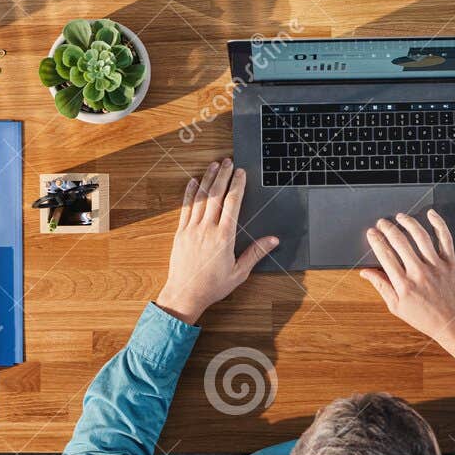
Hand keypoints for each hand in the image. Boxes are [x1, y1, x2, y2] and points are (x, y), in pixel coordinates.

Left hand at [156, 158, 277, 323]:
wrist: (185, 294)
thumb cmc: (212, 286)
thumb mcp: (240, 272)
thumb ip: (256, 253)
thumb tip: (273, 240)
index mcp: (224, 237)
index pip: (232, 203)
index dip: (237, 185)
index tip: (240, 173)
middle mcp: (207, 229)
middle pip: (217, 195)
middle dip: (223, 175)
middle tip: (228, 161)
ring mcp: (192, 229)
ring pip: (201, 198)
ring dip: (208, 180)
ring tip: (214, 165)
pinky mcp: (181, 233)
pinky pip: (186, 208)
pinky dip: (190, 193)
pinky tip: (194, 182)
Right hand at [361, 210, 454, 359]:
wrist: (454, 323)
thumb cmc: (424, 317)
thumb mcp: (397, 307)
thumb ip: (381, 286)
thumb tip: (365, 272)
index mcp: (404, 285)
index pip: (386, 256)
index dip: (376, 241)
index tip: (371, 233)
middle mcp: (419, 273)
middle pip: (400, 243)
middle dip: (388, 229)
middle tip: (382, 222)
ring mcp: (436, 266)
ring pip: (420, 237)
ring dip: (408, 223)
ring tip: (399, 216)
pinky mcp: (450, 263)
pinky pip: (445, 239)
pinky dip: (439, 224)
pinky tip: (430, 214)